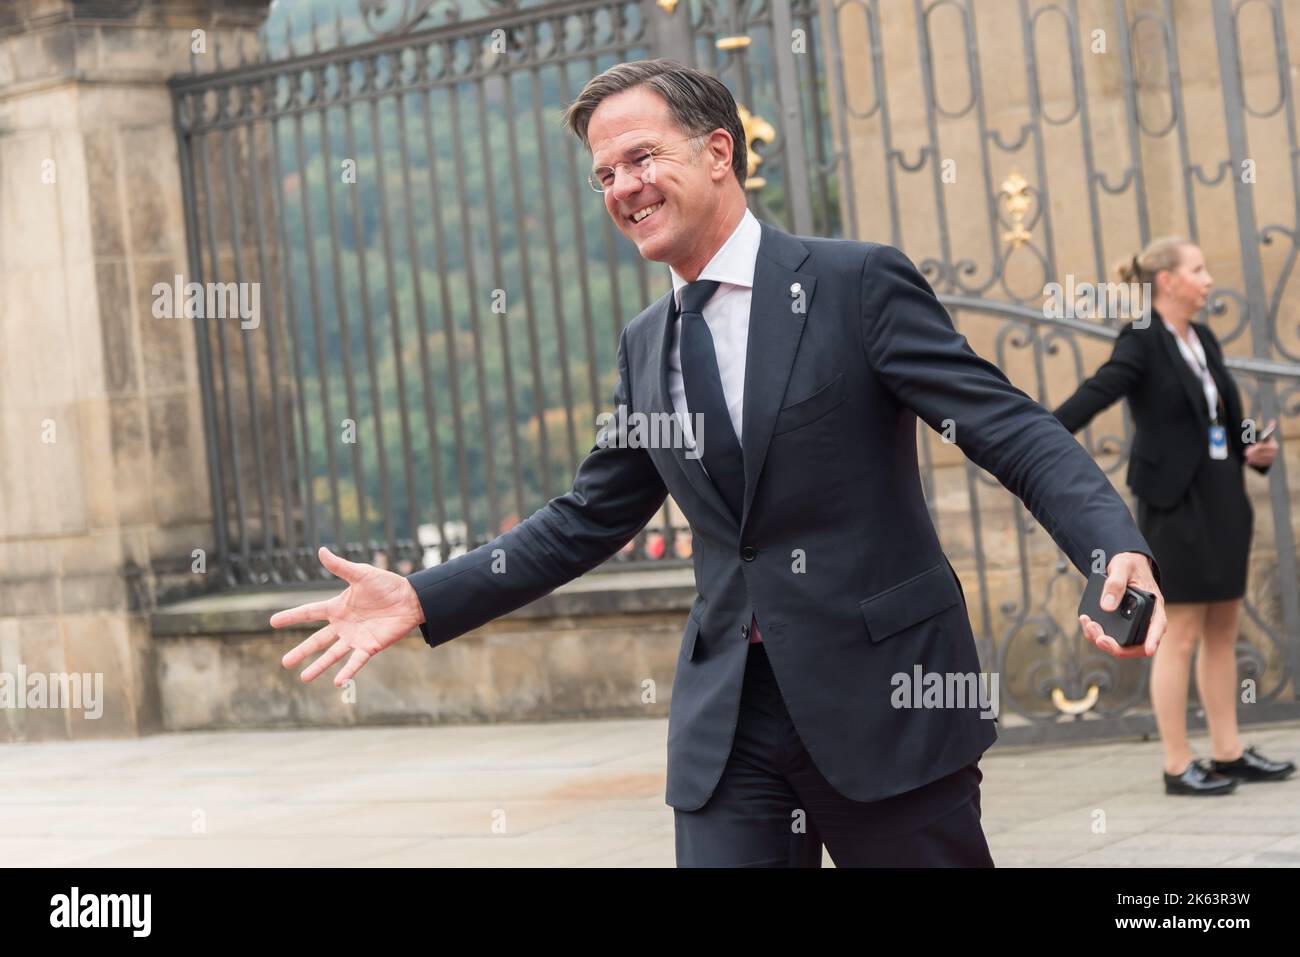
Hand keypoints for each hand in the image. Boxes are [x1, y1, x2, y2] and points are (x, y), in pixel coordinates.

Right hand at [272, 546, 425, 686]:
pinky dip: (347, 672)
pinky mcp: (370, 646)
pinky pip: (356, 661)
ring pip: (332, 655)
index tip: (272, 622)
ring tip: (303, 678)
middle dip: (301, 651)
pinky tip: (337, 682)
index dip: (291, 616)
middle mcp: (343, 625)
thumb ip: (340, 567)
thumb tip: (321, 551)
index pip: (309, 612)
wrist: (411, 598)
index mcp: (338, 607)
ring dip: (319, 666)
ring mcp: (355, 638)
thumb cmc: (387, 584)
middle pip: (317, 640)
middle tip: (284, 663)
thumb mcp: (361, 573)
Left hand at [1079, 551, 1165, 657]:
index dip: (1154, 639)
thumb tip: (1106, 607)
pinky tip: (1086, 622)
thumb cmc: (1128, 564)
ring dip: (1103, 640)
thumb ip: (1115, 583)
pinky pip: (1110, 636)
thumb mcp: (1122, 566)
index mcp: (1153, 605)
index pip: (1158, 625)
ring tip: (1088, 623)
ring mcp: (1132, 623)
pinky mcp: (1120, 624)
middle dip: (1117, 646)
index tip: (1149, 650)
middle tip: (1098, 638)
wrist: (1123, 563)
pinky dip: (1097, 634)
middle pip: (1137, 643)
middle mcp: (1145, 618)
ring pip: (1121, 644)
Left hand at [1244, 418, 1278, 468]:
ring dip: (1254, 458)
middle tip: (1245, 453)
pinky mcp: (1268, 464)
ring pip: (1262, 459)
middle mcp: (1274, 453)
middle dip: (1253, 453)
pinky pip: (1262, 464)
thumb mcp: (1264, 435)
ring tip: (1246, 457)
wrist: (1264, 450)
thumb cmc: (1263, 441)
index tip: (1248, 449)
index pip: (1263, 447)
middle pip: (1263, 454)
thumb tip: (1273, 421)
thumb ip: (1268, 429)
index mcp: (1273, 445)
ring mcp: (1271, 459)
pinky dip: (1255, 463)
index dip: (1255, 448)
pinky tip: (1249, 461)